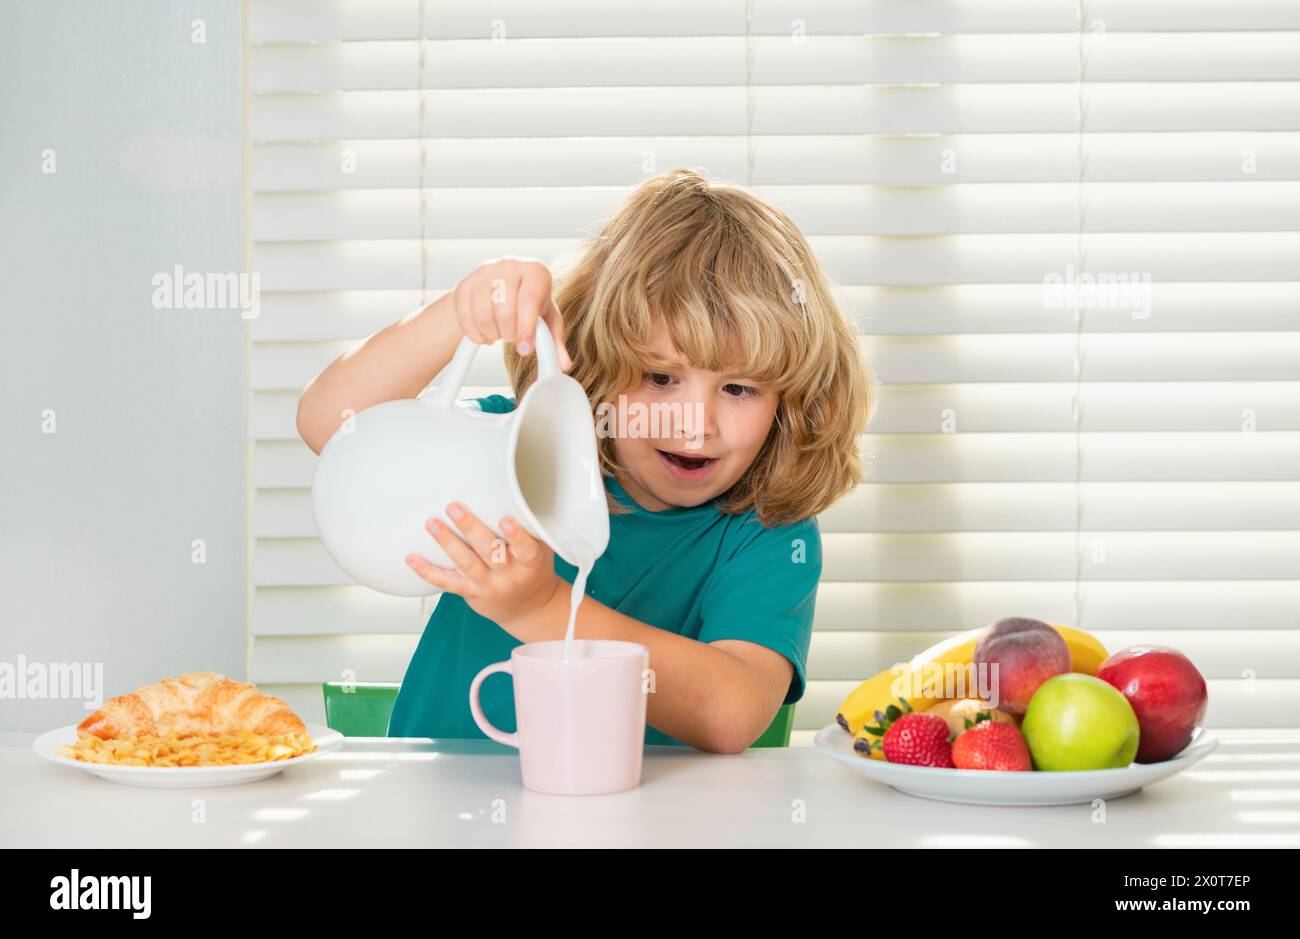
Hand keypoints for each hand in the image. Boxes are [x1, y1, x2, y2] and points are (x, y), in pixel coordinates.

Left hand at [405, 500, 561, 633]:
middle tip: (454, 507)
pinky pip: (447, 582)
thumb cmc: (534, 571)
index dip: (516, 535)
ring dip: (447, 542)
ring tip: (432, 523)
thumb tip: (516, 493)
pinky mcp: (470, 592)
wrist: (529, 609)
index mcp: (530, 564)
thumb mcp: (542, 550)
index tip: (505, 519)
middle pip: (489, 551)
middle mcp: (508, 576)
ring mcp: (488, 585)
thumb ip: (531, 528)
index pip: (526, 549)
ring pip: (466, 563)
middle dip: (470, 528)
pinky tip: (412, 558)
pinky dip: (428, 571)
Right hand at [450, 257, 572, 369]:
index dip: (526, 329)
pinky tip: (484, 332)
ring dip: (492, 334)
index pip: (529, 302)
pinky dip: (475, 334)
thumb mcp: (546, 320)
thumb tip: (564, 365)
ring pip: (483, 314)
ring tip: (499, 332)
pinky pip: (466, 317)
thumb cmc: (527, 304)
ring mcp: (484, 271)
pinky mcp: (465, 283)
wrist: (497, 289)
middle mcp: (510, 265)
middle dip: (509, 333)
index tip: (525, 350)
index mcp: (535, 271)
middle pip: (505, 311)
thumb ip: (554, 342)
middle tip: (513, 337)